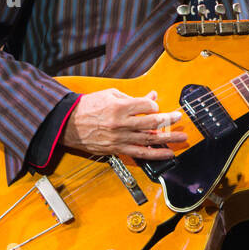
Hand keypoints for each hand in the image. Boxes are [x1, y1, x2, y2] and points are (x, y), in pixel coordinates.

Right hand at [63, 88, 186, 159]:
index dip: (154, 106)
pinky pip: (139, 153)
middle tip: (179, 118)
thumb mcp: (110, 94)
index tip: (155, 106)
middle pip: (151, 123)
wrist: (67, 123)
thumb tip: (152, 97)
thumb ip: (133, 97)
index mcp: (119, 107)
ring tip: (182, 138)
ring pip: (149, 140)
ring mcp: (119, 138)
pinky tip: (168, 154)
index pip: (147, 106)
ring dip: (168, 139)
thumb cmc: (87, 106)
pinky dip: (155, 154)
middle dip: (168, 120)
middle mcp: (121, 124)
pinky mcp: (116, 149)